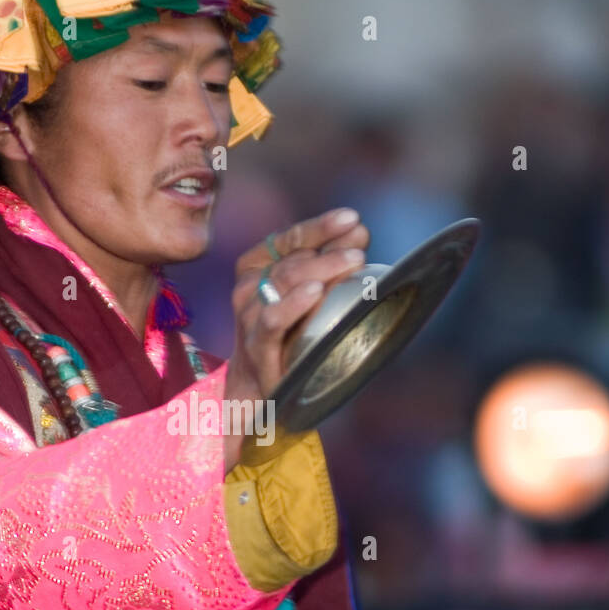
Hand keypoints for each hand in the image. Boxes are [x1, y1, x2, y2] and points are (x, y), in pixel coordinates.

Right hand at [223, 208, 369, 470]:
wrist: (260, 390)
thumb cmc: (289, 336)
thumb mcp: (306, 295)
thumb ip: (327, 263)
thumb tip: (358, 231)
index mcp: (256, 266)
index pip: (289, 238)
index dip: (321, 227)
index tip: (353, 218)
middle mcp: (247, 288)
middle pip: (292, 262)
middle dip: (330, 252)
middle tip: (361, 250)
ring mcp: (248, 317)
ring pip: (284, 283)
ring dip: (321, 269)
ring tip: (353, 261)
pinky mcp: (256, 347)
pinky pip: (272, 320)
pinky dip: (294, 304)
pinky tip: (316, 292)